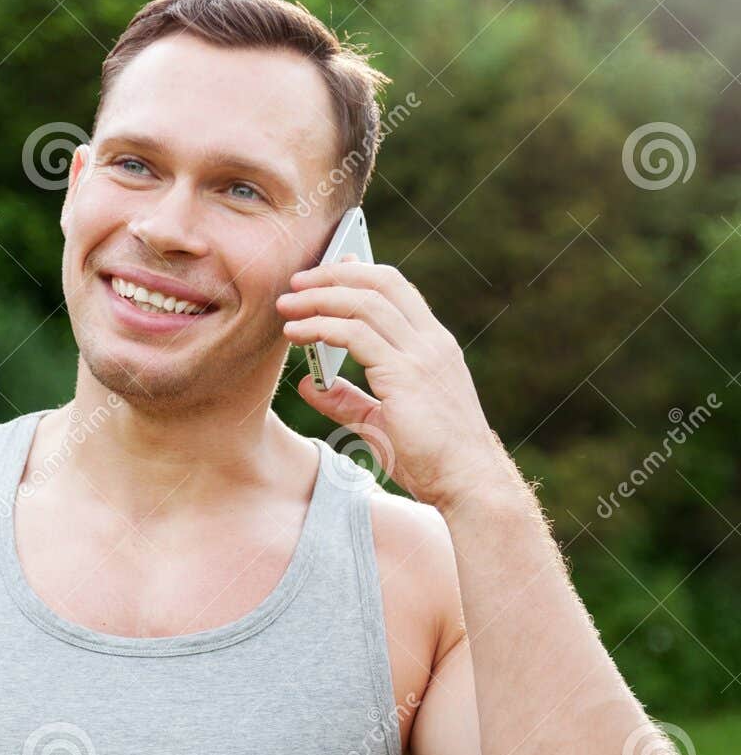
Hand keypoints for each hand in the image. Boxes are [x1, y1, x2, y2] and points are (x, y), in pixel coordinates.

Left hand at [276, 253, 507, 507]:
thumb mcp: (381, 423)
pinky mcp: (405, 375)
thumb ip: (347, 400)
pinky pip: (355, 335)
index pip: (397, 290)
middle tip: (296, 283)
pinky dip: (321, 327)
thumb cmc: (433, 460)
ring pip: (364, 303)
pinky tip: (296, 333)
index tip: (327, 269)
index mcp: (434, 347)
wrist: (467, 484)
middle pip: (380, 282)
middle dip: (334, 275)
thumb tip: (310, 383)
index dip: (359, 273)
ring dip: (319, 298)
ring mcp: (421, 355)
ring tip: (286, 307)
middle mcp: (430, 343)